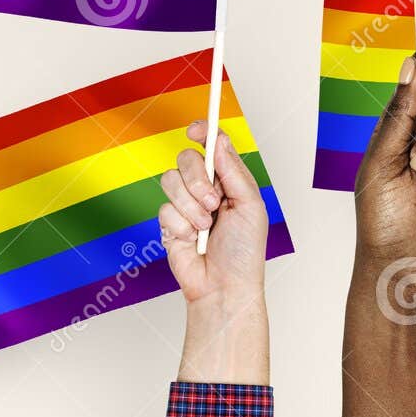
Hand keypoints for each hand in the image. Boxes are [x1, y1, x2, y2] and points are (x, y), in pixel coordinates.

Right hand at [159, 120, 268, 306]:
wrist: (224, 286)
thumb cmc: (244, 251)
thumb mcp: (250, 205)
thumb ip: (233, 172)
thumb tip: (218, 141)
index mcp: (228, 181)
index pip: (212, 147)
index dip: (202, 132)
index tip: (196, 130)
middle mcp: (206, 189)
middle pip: (186, 158)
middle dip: (198, 179)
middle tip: (214, 202)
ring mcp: (185, 205)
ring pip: (170, 180)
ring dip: (191, 206)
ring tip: (205, 226)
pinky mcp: (169, 222)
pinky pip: (165, 209)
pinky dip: (181, 225)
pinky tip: (192, 239)